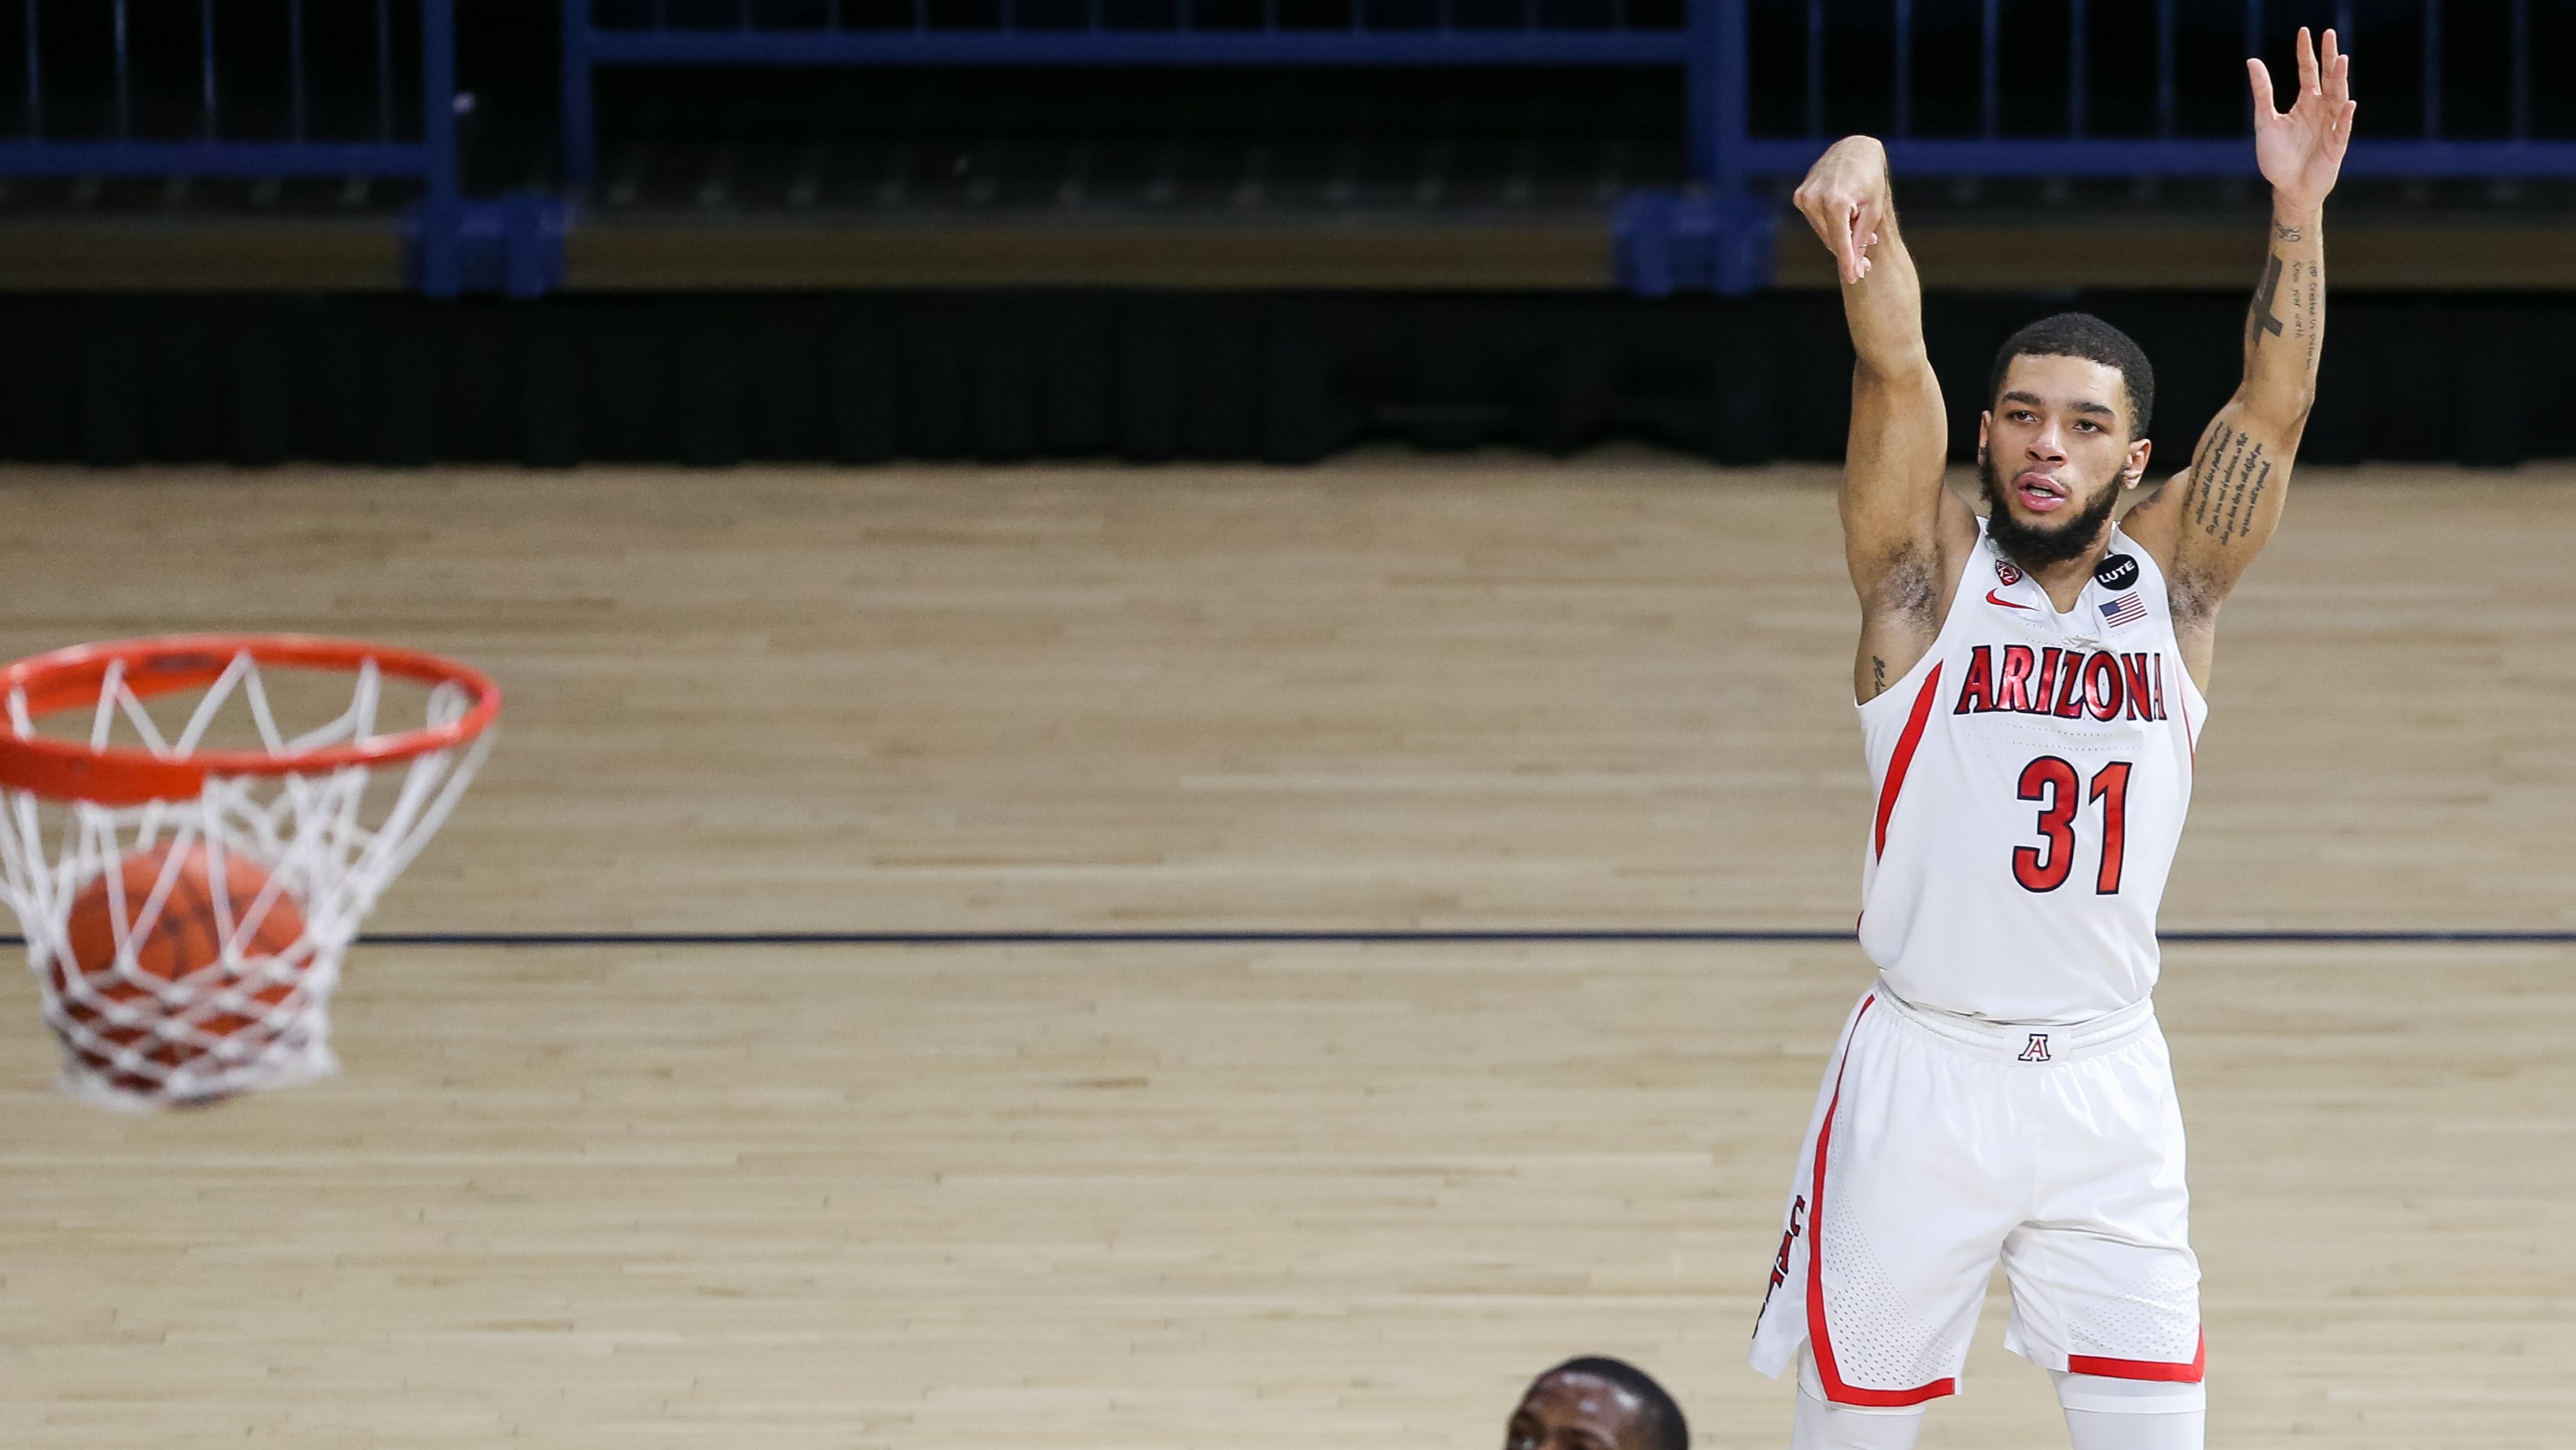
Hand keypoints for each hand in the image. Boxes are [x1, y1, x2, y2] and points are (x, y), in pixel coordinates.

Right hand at [1792, 136, 1890, 285]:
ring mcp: (1804, 197)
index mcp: (1836, 201)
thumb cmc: (1869, 178)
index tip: (1855, 278)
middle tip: (1865, 263)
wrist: (1854, 150)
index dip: (1848, 262)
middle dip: (1848, 251)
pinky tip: (1845, 215)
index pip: (1841, 241)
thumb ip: (1862, 237)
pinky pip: (1816, 221)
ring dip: (1840, 235)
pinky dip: (1830, 224)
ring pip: (1823, 232)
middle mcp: (1815, 198)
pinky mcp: (1800, 196)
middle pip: (1831, 239)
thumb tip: (1855, 265)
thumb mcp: (1874, 208)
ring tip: (1857, 225)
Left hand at [2249, 26, 2354, 214]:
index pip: (2308, 71)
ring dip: (2340, 80)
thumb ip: (2262, 92)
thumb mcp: (2265, 120)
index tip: (2305, 31)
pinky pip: (2343, 130)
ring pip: (2339, 98)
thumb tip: (2252, 60)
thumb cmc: (2277, 157)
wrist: (2287, 188)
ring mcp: (2332, 126)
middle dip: (2329, 57)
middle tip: (2330, 34)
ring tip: (2341, 60)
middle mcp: (2322, 110)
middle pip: (2328, 78)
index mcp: (2306, 103)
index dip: (2306, 52)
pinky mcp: (2336, 147)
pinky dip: (2345, 117)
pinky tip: (2348, 104)